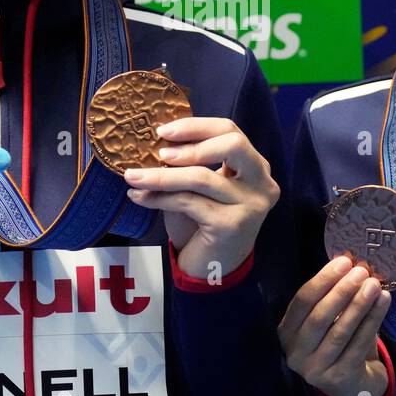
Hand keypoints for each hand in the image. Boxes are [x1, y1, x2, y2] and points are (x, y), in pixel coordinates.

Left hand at [123, 117, 278, 281]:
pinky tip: (140, 197)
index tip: (163, 131)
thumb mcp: (201, 186)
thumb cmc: (203, 222)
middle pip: (232, 144)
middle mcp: (262, 183)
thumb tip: (157, 140)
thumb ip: (192, 162)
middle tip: (160, 151)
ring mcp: (250, 204)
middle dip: (191, 143)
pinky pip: (189, 202)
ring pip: (202, 177)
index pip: (230, 131)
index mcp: (256, 166)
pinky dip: (159, 198)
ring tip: (133, 176)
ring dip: (162, 175)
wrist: (212, 269)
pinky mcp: (232, 225)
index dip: (196, 126)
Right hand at [279, 256, 390, 395]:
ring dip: (360, 305)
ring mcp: (316, 369)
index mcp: (287, 332)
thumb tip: (350, 263)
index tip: (344, 261)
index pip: (302, 301)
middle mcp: (296, 352)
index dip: (323, 280)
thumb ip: (330, 297)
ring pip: (340, 332)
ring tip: (375, 285)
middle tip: (362, 272)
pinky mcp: (339, 378)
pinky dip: (372, 321)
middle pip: (320, 317)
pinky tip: (383, 303)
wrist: (351, 385)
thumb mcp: (325, 321)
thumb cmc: (335, 343)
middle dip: (342, 291)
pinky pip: (358, 346)